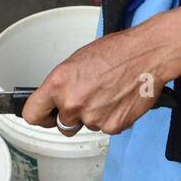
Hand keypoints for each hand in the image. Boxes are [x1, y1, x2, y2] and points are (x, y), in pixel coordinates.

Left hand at [21, 0, 180, 134]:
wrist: (147, 55)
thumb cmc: (116, 51)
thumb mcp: (77, 60)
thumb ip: (62, 83)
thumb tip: (55, 98)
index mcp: (58, 83)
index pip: (32, 114)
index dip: (40, 116)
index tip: (45, 115)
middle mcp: (72, 103)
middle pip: (62, 125)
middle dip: (73, 115)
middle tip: (89, 98)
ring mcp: (92, 118)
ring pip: (86, 126)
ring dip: (94, 116)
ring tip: (109, 94)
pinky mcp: (112, 126)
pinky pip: (106, 129)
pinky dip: (112, 118)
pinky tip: (120, 100)